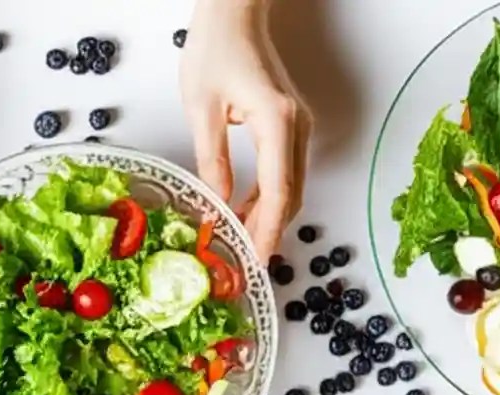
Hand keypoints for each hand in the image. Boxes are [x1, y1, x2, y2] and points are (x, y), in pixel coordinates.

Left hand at [181, 0, 311, 260]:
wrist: (235, 16)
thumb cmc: (217, 49)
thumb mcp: (201, 108)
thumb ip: (211, 159)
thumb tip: (215, 204)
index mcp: (277, 121)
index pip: (277, 191)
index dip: (267, 231)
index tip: (256, 260)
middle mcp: (297, 127)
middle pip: (290, 195)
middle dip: (270, 233)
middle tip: (246, 266)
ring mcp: (298, 127)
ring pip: (290, 187)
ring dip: (269, 218)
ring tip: (241, 246)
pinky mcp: (290, 127)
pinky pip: (284, 173)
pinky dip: (268, 198)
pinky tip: (243, 213)